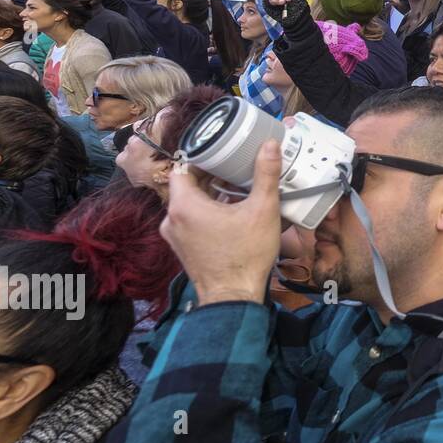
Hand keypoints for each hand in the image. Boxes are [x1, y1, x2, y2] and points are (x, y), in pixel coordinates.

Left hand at [161, 140, 283, 304]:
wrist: (233, 297)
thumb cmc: (246, 255)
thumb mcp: (263, 210)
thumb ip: (266, 175)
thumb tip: (270, 145)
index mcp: (184, 205)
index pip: (183, 168)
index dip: (202, 159)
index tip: (222, 155)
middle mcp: (171, 219)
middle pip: (187, 187)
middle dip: (210, 177)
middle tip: (235, 171)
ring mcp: (174, 237)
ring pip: (189, 205)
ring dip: (209, 197)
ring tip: (236, 193)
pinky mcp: (182, 249)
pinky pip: (190, 222)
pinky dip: (206, 214)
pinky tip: (229, 216)